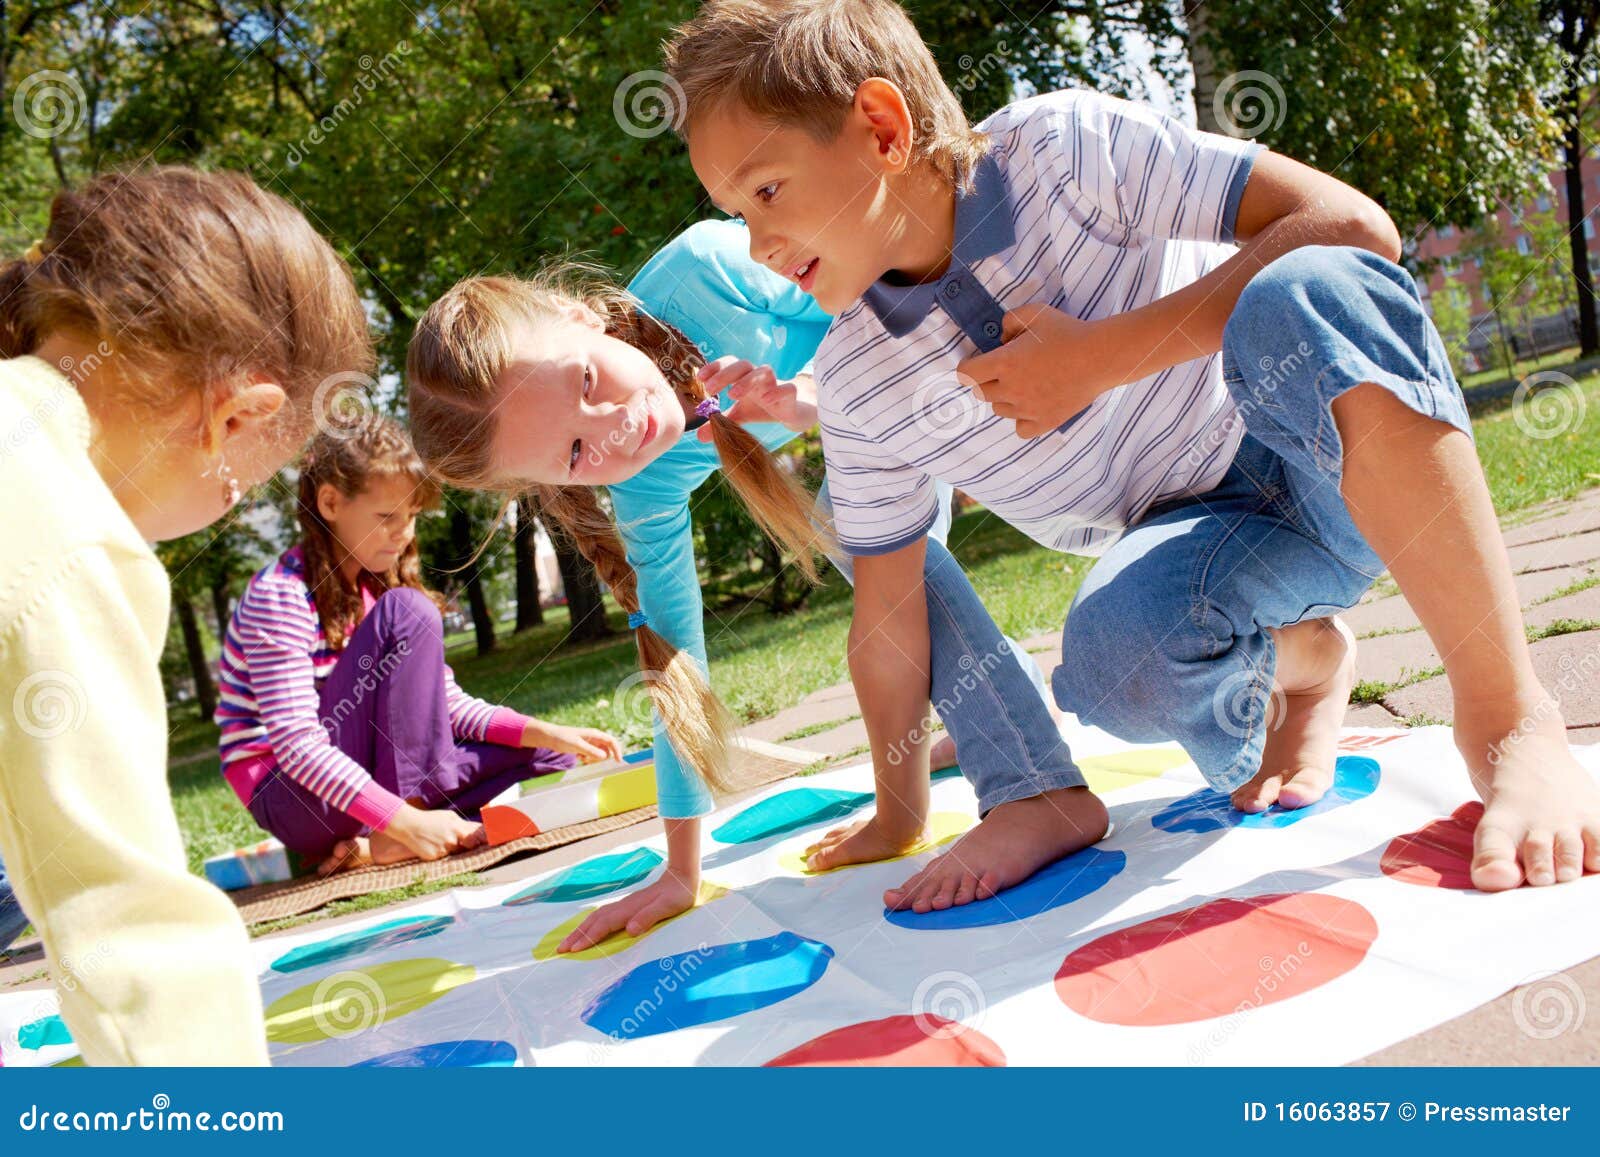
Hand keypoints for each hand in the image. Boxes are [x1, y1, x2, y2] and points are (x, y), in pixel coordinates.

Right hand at [381, 803, 484, 861]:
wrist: (409, 825)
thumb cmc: (430, 820)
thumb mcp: (449, 817)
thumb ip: (463, 824)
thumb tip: (478, 829)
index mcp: (457, 827)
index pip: (476, 836)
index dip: (486, 840)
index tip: (496, 841)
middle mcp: (452, 839)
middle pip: (468, 847)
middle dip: (469, 846)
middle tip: (465, 843)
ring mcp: (443, 849)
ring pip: (455, 853)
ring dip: (452, 849)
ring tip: (439, 839)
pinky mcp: (434, 857)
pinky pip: (443, 858)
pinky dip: (440, 854)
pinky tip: (432, 845)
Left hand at [525, 720, 623, 762]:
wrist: (550, 737)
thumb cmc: (563, 738)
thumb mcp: (577, 745)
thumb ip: (591, 751)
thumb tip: (605, 757)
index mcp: (595, 734)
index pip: (611, 741)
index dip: (617, 751)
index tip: (618, 761)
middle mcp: (594, 738)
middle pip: (606, 750)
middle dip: (600, 758)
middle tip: (589, 760)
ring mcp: (589, 744)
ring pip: (599, 755)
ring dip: (593, 759)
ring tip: (582, 758)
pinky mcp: (584, 748)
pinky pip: (592, 757)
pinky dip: (587, 759)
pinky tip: (578, 757)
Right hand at [557, 870, 699, 952]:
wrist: (680, 879)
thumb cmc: (677, 896)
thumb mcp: (668, 908)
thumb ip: (649, 917)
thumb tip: (630, 929)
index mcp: (629, 909)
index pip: (604, 925)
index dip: (588, 938)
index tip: (573, 950)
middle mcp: (622, 907)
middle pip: (593, 921)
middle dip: (576, 935)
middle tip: (559, 949)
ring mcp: (622, 906)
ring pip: (595, 918)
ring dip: (579, 930)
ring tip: (566, 942)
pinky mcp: (625, 907)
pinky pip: (601, 917)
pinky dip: (589, 925)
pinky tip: (586, 930)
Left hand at [694, 357, 816, 439]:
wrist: (797, 411)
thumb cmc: (765, 407)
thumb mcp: (741, 415)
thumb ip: (721, 421)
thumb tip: (699, 436)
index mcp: (745, 379)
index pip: (729, 364)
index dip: (715, 367)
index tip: (699, 377)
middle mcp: (759, 378)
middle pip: (743, 365)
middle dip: (725, 373)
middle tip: (709, 388)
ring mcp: (776, 385)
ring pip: (764, 370)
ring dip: (747, 380)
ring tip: (733, 395)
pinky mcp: (792, 396)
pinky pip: (788, 388)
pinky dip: (778, 391)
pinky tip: (767, 400)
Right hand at [804, 815, 925, 872]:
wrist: (904, 827)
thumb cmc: (878, 843)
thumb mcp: (849, 853)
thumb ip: (830, 858)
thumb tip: (809, 863)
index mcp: (845, 839)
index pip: (826, 845)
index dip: (816, 850)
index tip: (806, 853)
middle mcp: (854, 831)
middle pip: (835, 836)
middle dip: (824, 842)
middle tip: (814, 846)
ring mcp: (868, 827)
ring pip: (848, 831)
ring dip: (838, 835)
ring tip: (833, 838)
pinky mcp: (883, 826)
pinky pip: (864, 828)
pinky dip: (856, 831)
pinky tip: (862, 831)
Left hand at [956, 305, 1128, 438]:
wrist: (1100, 356)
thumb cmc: (1068, 331)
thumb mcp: (1034, 313)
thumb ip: (1009, 321)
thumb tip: (1001, 339)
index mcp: (1004, 363)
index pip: (966, 374)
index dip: (968, 366)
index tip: (977, 362)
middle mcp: (1011, 390)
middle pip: (981, 392)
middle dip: (987, 380)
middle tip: (1005, 370)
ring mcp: (1027, 409)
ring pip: (1000, 410)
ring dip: (1005, 398)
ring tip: (1024, 384)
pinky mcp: (1045, 422)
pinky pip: (1021, 429)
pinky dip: (1022, 420)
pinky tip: (1032, 406)